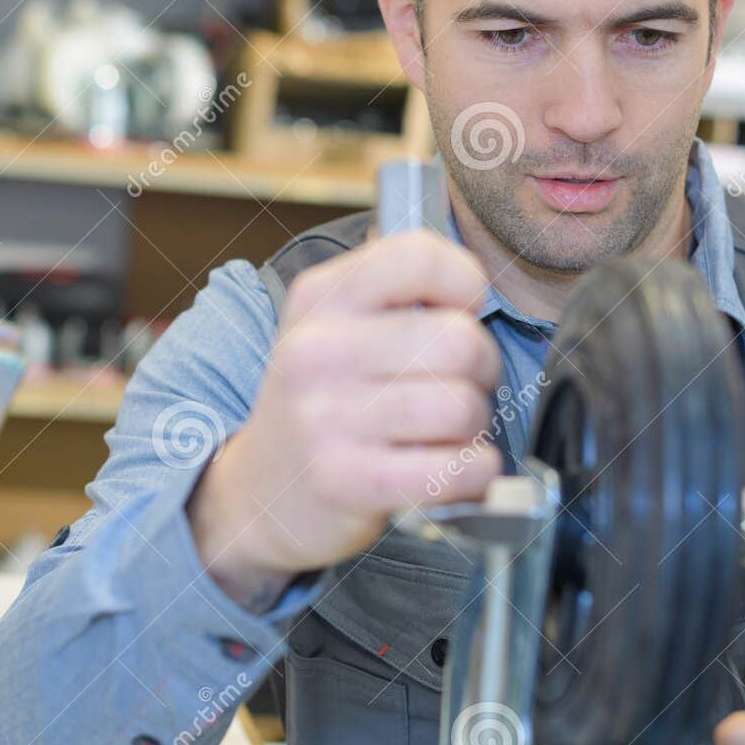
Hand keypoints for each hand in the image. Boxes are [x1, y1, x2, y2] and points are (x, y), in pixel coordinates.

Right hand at [188, 230, 503, 609]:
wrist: (263, 488)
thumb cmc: (323, 400)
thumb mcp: (335, 324)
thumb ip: (396, 290)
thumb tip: (472, 278)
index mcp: (318, 297)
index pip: (418, 256)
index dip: (464, 282)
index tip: (461, 309)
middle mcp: (315, 350)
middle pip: (459, 340)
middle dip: (481, 368)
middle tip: (456, 385)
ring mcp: (324, 418)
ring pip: (463, 407)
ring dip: (473, 426)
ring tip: (444, 431)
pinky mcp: (345, 480)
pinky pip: (457, 467)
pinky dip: (474, 472)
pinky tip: (451, 467)